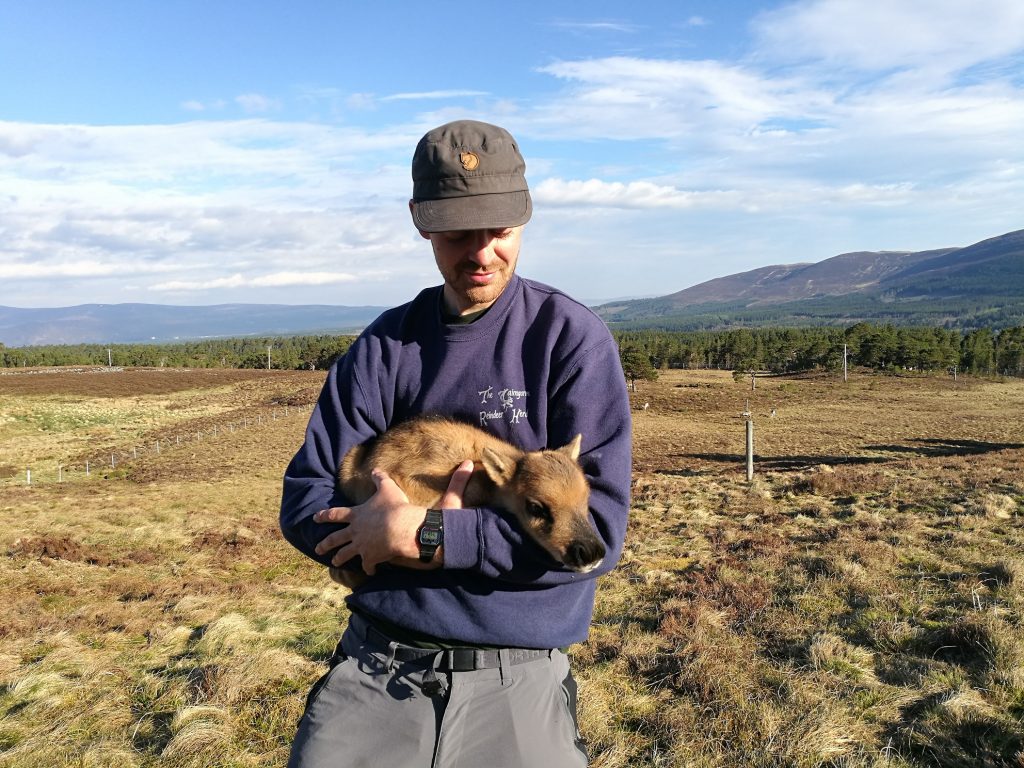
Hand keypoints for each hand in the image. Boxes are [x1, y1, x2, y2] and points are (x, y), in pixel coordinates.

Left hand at [314, 460, 472, 573]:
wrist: (405, 530)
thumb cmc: (406, 509)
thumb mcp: (408, 489)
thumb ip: (445, 480)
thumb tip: (468, 464)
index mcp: (361, 512)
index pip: (338, 512)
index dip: (327, 514)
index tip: (315, 517)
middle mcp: (357, 529)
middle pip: (336, 536)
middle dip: (326, 541)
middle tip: (318, 546)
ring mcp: (363, 545)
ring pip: (346, 553)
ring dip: (340, 558)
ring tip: (333, 563)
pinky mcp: (373, 558)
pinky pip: (367, 565)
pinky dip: (367, 568)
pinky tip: (367, 571)